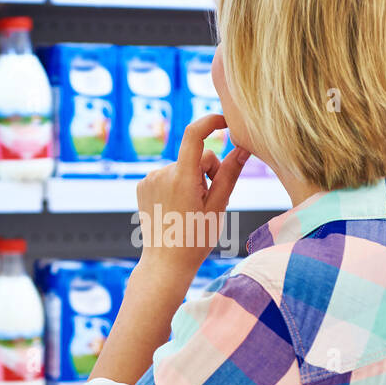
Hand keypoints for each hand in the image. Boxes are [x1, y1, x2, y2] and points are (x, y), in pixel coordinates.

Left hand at [135, 113, 248, 278]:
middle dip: (208, 172)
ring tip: (191, 208)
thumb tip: (242, 148)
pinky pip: (167, 175)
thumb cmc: (195, 239)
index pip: (194, 134)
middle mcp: (162, 173)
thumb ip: (230, 174)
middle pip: (195, 157)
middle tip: (210, 200)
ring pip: (182, 167)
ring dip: (191, 180)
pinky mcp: (142, 185)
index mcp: (182, 178)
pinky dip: (176, 184)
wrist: (165, 263)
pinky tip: (176, 207)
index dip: (210, 121)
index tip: (225, 121)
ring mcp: (149, 179)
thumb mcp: (218, 207)